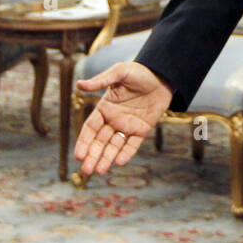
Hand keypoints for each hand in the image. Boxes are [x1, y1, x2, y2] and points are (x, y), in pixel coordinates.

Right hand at [73, 61, 172, 175]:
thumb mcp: (119, 73)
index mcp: (104, 108)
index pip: (90, 128)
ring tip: (99, 171)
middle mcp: (114, 119)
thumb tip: (79, 84)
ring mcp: (128, 125)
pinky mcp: (142, 129)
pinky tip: (119, 162)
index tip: (78, 155)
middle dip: (93, 155)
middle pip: (100, 141)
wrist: (163, 75)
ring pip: (114, 145)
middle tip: (86, 170)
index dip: (84, 141)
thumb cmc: (139, 72)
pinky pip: (133, 144)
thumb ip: (101, 81)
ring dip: (107, 158)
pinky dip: (127, 153)